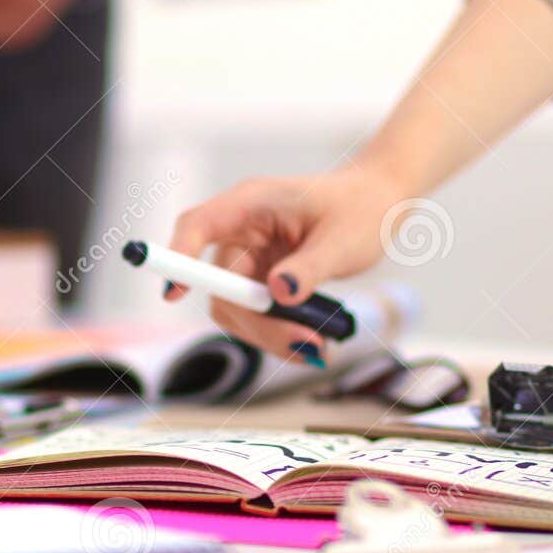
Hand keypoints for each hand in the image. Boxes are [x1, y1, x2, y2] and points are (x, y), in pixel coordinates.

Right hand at [163, 165, 410, 362]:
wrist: (378, 205)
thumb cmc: (360, 209)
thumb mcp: (342, 241)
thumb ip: (309, 268)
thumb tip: (277, 293)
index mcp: (252, 204)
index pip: (198, 226)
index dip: (179, 259)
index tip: (174, 294)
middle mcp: (242, 231)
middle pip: (220, 286)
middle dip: (256, 322)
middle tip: (307, 344)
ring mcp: (250, 258)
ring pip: (236, 309)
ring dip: (270, 335)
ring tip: (318, 347)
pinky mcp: (261, 279)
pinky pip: (256, 316)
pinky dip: (279, 334)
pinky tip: (312, 343)